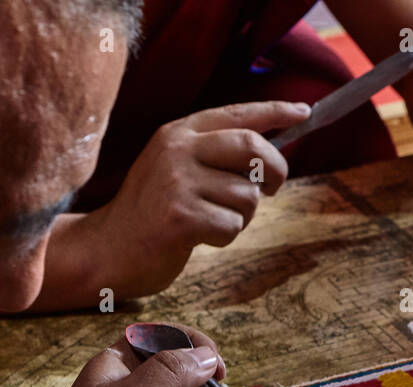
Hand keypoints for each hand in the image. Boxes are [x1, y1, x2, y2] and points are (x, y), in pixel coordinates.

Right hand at [82, 101, 310, 296]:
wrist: (108, 249)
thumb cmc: (150, 214)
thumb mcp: (175, 169)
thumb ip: (213, 156)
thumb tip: (268, 156)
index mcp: (178, 132)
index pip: (237, 114)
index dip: (275, 111)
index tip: (303, 112)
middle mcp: (177, 149)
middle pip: (252, 148)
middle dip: (274, 171)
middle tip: (269, 189)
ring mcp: (177, 181)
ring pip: (247, 196)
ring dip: (242, 216)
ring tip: (211, 222)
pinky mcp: (180, 216)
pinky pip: (232, 225)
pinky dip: (225, 237)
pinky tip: (199, 238)